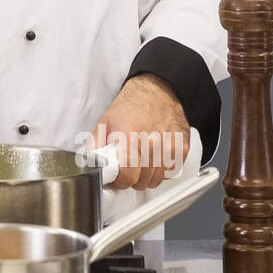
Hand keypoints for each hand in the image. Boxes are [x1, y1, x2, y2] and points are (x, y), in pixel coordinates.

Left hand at [87, 74, 189, 189]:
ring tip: (142, 162)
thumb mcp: (105, 122)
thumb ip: (95, 147)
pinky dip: (163, 169)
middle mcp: (151, 144)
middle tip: (130, 168)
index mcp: (129, 138)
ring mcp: (169, 147)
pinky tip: (156, 158)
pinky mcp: (182, 148)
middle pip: (142, 182)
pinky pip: (171, 172)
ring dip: (148, 176)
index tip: (119, 177)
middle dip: (133, 178)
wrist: (157, 90)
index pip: (128, 177)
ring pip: (157, 180)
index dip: (121, 180)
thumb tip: (91, 166)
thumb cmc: (131, 105)